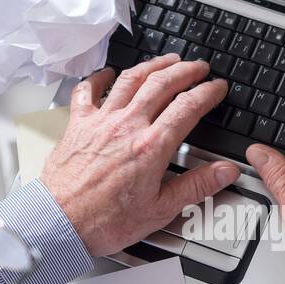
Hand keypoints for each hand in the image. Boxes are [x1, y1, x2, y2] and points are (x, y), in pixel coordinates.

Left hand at [41, 54, 239, 256]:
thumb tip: (225, 172)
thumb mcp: (160, 209)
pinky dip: (99, 77)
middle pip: (162, 83)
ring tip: (167, 61)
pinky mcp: (78, 124)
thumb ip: (196, 186)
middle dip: (185, 70)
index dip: (207, 92)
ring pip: (131, 79)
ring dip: (152, 65)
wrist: (60, 222)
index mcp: (151, 147)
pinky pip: (88, 90)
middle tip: (199, 67)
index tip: (217, 87)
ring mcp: (101, 121)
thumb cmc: (104, 221)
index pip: (187, 107)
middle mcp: (126, 126)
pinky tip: (108, 73)